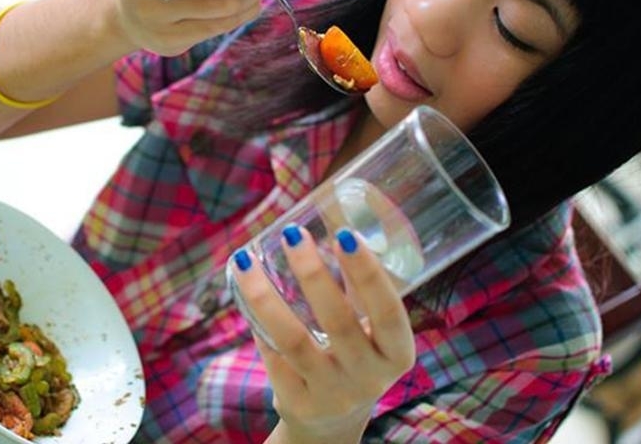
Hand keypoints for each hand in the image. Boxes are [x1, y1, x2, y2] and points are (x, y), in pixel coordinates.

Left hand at [230, 226, 415, 443]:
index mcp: (396, 353)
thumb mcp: (367, 327)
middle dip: (312, 273)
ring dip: (265, 295)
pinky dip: (257, 322)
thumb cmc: (354, 355)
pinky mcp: (298, 404)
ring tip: (245, 259)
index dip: (367, 273)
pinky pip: (272, 357)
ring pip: (293, 341)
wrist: (333, 423)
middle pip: (338, 322)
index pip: (386, 311)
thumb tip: (340, 217)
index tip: (345, 234)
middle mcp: (369, 378)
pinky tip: (244, 292)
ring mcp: (332, 395)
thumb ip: (356, 283)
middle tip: (292, 233)